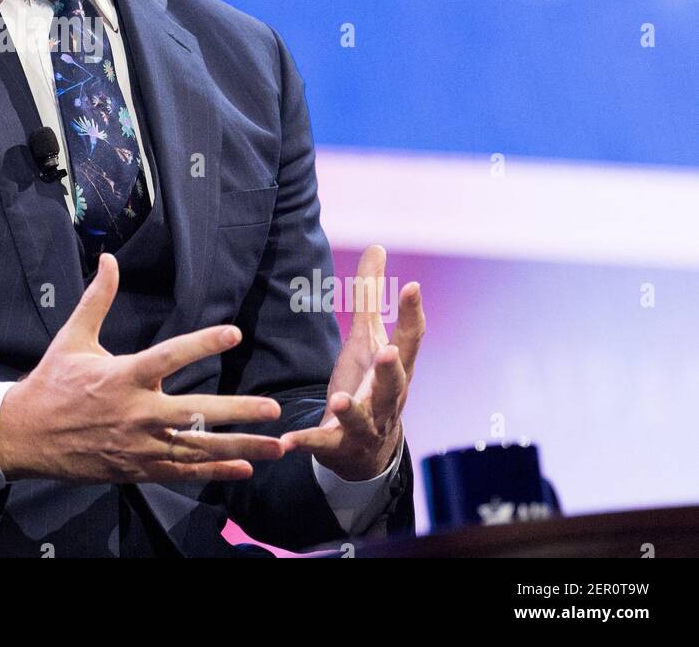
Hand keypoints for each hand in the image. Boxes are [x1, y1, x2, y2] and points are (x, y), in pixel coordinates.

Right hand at [0, 253, 285, 483]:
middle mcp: (136, 412)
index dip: (203, 343)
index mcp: (123, 376)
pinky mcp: (137, 468)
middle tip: (273, 410)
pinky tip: (243, 468)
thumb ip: (98, 299)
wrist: (26, 435)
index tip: (234, 333)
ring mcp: (138, 445)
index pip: (170, 355)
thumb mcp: (73, 337)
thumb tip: (109, 259)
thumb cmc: (53, 382)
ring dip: (239, 448)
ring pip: (197, 447)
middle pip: (196, 413)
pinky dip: (214, 470)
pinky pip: (182, 471)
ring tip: (275, 446)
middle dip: (238, 412)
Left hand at [280, 245, 423, 481]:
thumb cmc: (370, 383)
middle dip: (392, 369)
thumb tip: (377, 246)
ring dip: (351, 410)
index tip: (412, 286)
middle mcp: (386, 399)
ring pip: (362, 419)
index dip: (413, 313)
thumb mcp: (369, 338)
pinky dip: (305, 443)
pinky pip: (322, 445)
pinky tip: (286, 441)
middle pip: (394, 384)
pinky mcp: (338, 446)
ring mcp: (365, 426)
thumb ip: (370, 295)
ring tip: (339, 400)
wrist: (368, 452)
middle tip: (387, 352)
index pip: (410, 340)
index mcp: (395, 369)